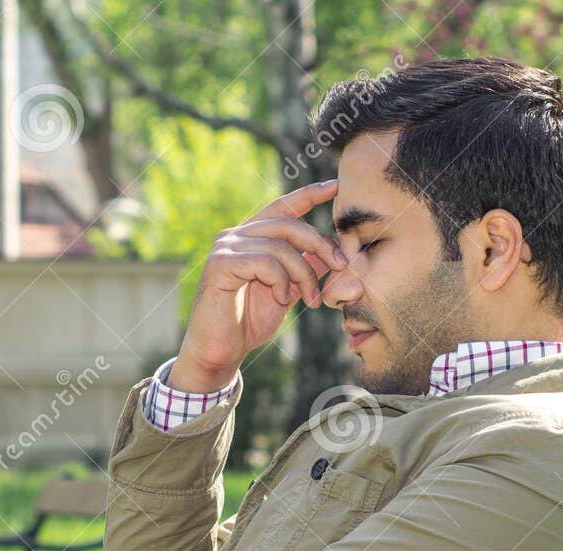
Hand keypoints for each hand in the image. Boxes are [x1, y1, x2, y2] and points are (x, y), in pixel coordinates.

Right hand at [169, 179, 344, 392]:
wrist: (220, 352)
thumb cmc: (249, 323)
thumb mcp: (287, 291)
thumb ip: (304, 268)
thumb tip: (333, 249)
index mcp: (251, 237)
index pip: (283, 207)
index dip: (310, 194)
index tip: (337, 187)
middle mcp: (236, 235)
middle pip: (288, 224)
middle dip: (321, 244)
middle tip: (341, 266)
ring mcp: (225, 248)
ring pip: (280, 246)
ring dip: (304, 274)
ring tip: (311, 300)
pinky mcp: (220, 264)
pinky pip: (264, 263)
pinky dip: (281, 282)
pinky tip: (282, 300)